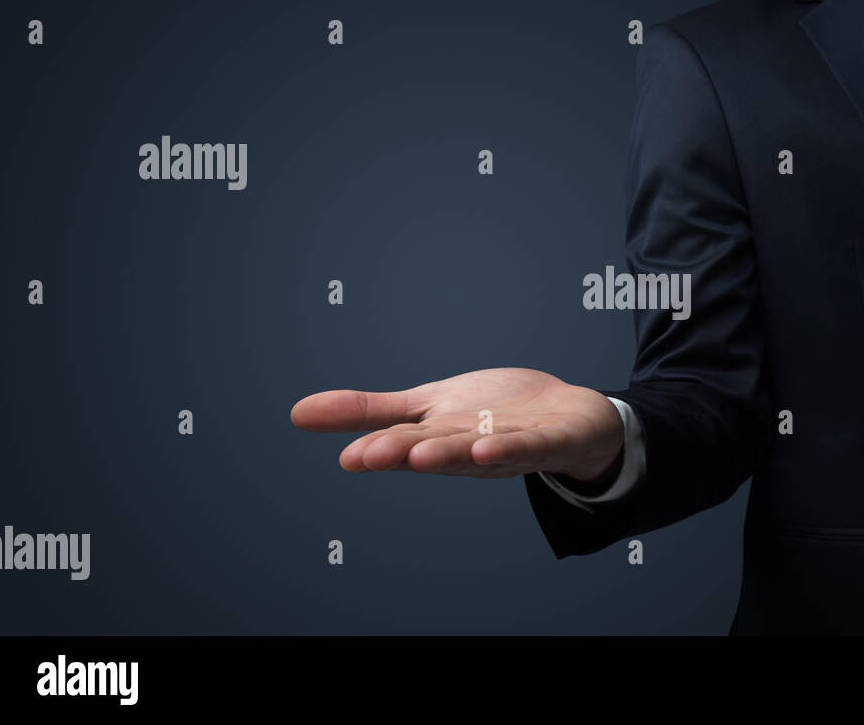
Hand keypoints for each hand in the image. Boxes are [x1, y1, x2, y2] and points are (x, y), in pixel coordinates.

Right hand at [290, 367, 623, 481]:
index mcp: (438, 440)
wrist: (567, 418)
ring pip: (477, 451)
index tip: (350, 457)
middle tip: (372, 456)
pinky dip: (510, 447)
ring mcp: (512, 446)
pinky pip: (529, 446)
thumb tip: (296, 413)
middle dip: (405, 453)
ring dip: (450, 454)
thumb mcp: (426, 405)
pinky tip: (488, 447)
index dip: (378, 450)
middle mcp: (471, 448)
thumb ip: (368, 412)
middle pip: (435, 449)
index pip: (404, 443)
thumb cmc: (493, 416)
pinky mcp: (550, 440)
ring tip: (421, 457)